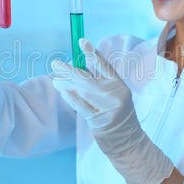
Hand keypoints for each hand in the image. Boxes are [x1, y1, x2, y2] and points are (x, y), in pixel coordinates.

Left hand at [51, 38, 173, 183]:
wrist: (127, 141)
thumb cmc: (117, 115)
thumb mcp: (115, 95)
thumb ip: (100, 81)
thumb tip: (79, 64)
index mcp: (120, 85)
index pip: (104, 65)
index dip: (92, 53)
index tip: (82, 41)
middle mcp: (115, 94)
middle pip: (88, 78)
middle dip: (70, 70)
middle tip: (55, 64)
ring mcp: (108, 108)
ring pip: (82, 92)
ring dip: (66, 84)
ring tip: (55, 80)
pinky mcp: (99, 120)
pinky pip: (81, 106)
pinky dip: (71, 98)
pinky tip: (63, 91)